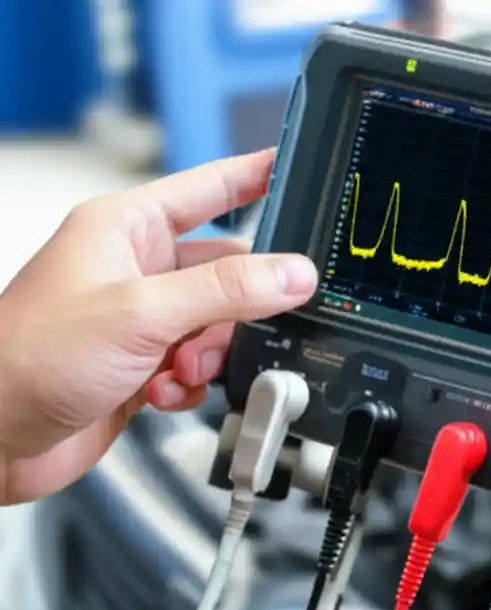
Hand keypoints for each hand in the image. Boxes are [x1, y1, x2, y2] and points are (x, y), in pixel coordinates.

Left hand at [0, 150, 316, 504]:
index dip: (256, 176)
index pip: (209, 187)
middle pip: (226, 270)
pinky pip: (198, 366)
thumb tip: (293, 274)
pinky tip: (161, 394)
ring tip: (179, 371)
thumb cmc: (27, 359)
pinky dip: (189, 384)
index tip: (299, 169)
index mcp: (125, 228)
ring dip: (208, 354)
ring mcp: (140, 318)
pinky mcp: (142, 364)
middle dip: (237, 306)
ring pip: (218, 324)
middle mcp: (135, 268)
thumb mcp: (141, 313)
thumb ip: (226, 292)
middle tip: (243, 324)